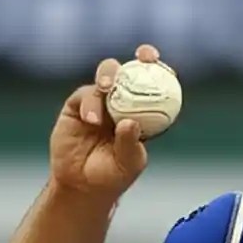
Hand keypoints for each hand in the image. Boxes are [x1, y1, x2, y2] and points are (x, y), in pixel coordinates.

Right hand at [49, 44, 164, 200]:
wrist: (82, 186)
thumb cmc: (113, 176)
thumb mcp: (129, 164)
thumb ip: (130, 144)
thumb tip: (130, 122)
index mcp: (143, 114)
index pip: (155, 88)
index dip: (161, 72)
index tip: (165, 64)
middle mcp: (123, 103)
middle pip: (132, 73)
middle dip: (140, 60)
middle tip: (144, 57)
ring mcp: (100, 103)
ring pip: (107, 77)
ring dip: (109, 77)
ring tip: (107, 88)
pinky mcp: (76, 107)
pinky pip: (84, 96)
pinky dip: (89, 104)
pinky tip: (91, 119)